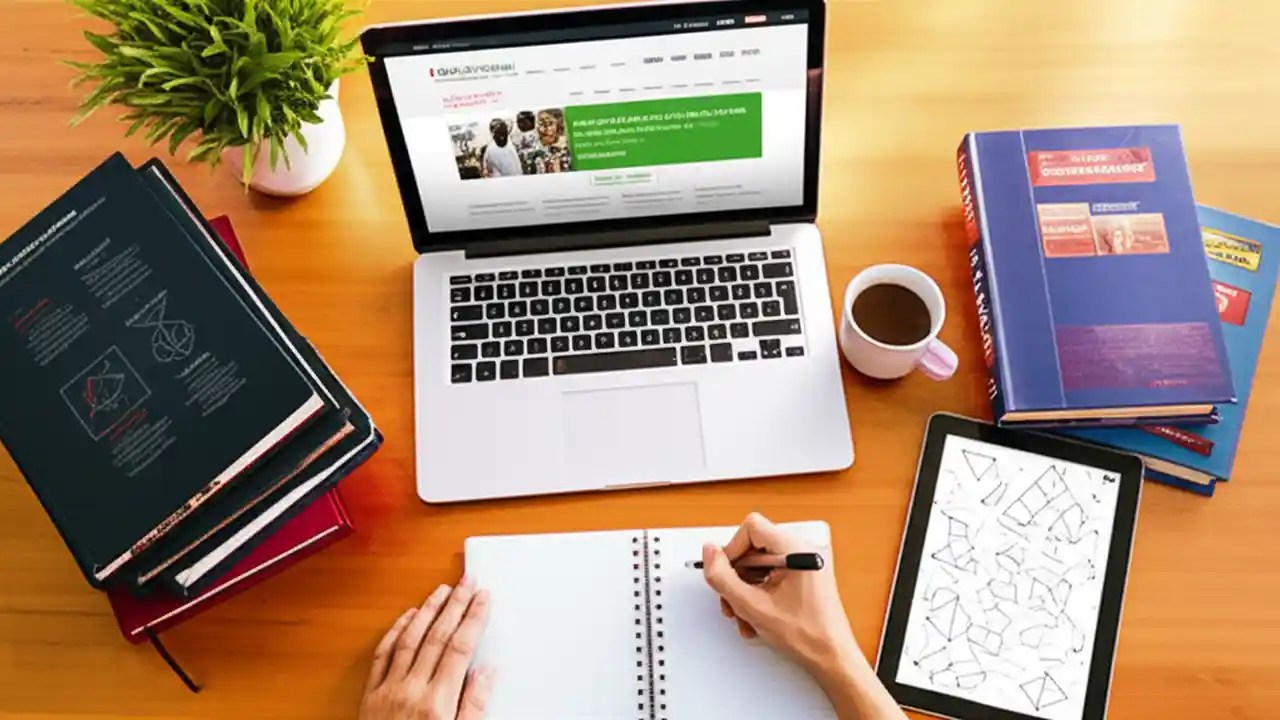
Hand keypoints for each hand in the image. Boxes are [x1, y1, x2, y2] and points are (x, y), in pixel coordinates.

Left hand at [359, 579, 493, 719]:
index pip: (461, 648)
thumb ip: (474, 706)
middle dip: (455, 605)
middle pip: (438, 637)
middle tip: (466, 582)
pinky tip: (407, 615)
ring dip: (427, 610)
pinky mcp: (370, 695)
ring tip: (441, 590)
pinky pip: (382, 655)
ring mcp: (388, 689)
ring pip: (410, 639)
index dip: (473, 618)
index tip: (482, 598)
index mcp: (439, 703)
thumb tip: (486, 672)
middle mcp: (412, 690)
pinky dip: (395, 632)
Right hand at [699, 513, 858, 675]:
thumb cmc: (808, 636)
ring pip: (759, 564)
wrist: (832, 657)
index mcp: (795, 550)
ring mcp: (805, 564)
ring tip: (745, 613)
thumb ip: (724, 577)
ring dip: (745, 589)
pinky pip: (771, 575)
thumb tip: (710, 553)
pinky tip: (757, 615)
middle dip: (737, 576)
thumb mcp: (753, 606)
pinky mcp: (803, 577)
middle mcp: (803, 551)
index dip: (732, 550)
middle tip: (732, 599)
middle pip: (753, 547)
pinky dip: (759, 593)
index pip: (752, 528)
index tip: (726, 572)